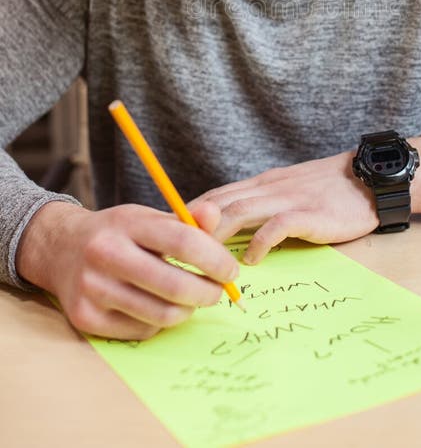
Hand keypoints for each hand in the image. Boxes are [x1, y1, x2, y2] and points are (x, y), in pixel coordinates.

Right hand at [15, 201, 238, 339]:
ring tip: (193, 300)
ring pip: (160, 314)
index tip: (231, 271)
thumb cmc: (118, 233)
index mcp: (127, 223)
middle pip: (173, 285)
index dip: (215, 259)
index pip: (182, 242)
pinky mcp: (85, 318)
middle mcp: (105, 254)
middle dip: (208, 293)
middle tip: (219, 292)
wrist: (61, 249)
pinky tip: (161, 307)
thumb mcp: (147, 217)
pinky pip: (141, 330)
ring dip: (188, 310)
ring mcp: (92, 289)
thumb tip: (217, 217)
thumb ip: (184, 221)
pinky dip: (161, 323)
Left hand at [190, 137, 420, 264]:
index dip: (186, 215)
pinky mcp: (309, 214)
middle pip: (218, 203)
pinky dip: (260, 242)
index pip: (214, 196)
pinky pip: (277, 225)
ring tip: (201, 263)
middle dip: (190, 228)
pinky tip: (252, 261)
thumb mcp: (288, 191)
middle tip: (169, 255)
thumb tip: (231, 230)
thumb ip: (261, 206)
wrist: (369, 178)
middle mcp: (268, 188)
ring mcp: (287, 199)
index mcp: (261, 184)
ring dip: (216, 237)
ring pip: (239, 211)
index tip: (164, 237)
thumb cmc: (329, 190)